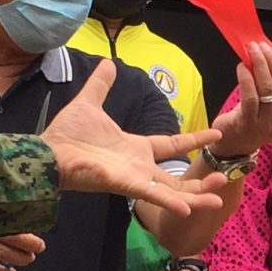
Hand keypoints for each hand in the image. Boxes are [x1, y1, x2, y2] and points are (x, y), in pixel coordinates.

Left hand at [42, 60, 221, 212]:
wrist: (48, 151)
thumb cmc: (67, 134)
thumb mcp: (90, 102)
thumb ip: (101, 85)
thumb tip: (108, 63)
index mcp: (135, 148)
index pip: (171, 145)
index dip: (193, 139)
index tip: (215, 132)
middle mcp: (138, 166)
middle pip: (176, 177)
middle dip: (200, 180)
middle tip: (223, 177)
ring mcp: (134, 177)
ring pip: (171, 190)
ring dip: (194, 194)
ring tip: (216, 197)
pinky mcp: (125, 185)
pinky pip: (152, 195)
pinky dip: (170, 201)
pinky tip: (188, 207)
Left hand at [207, 42, 271, 158]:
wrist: (235, 143)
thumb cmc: (258, 118)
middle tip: (263, 46)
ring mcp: (267, 125)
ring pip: (267, 88)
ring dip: (259, 65)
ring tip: (252, 51)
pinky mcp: (248, 123)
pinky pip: (250, 96)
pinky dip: (246, 78)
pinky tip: (242, 67)